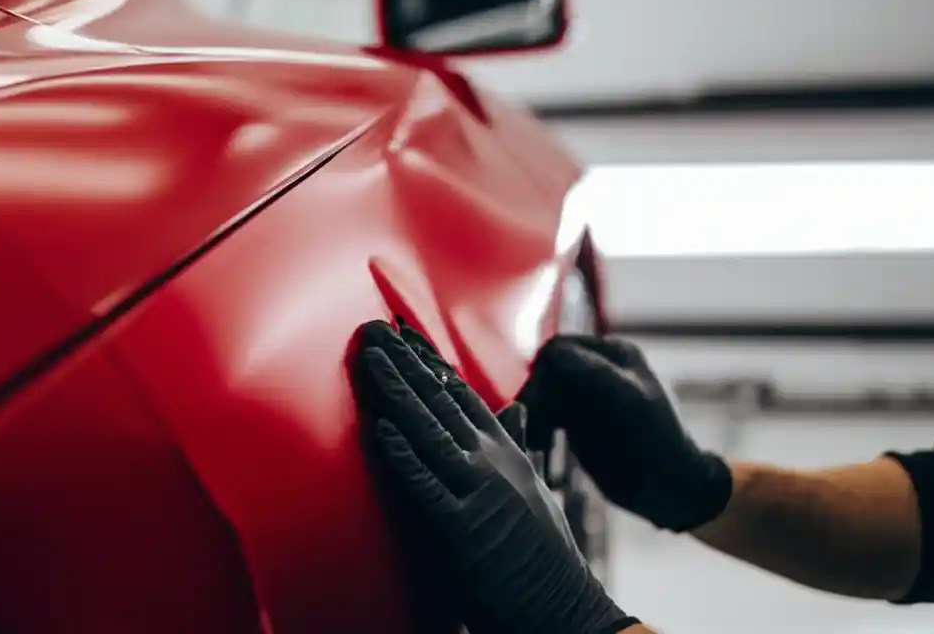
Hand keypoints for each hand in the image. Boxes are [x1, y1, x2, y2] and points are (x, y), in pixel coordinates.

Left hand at [355, 322, 632, 633]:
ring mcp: (479, 492)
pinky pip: (426, 485)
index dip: (429, 362)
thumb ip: (520, 444)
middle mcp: (494, 462)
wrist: (564, 609)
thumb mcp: (536, 489)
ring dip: (395, 391)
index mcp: (508, 452)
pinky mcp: (462, 528)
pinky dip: (403, 455)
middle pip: (441, 401)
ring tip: (369, 357)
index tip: (404, 332)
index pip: (462, 395)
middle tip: (374, 327)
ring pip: (429, 430)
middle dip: (404, 362)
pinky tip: (382, 429)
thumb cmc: (544, 555)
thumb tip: (517, 406)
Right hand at [531, 335, 731, 531]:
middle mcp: (597, 368)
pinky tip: (538, 444)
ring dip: (535, 413)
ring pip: (543, 393)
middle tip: (534, 429)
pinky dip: (538, 427)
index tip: (538, 403)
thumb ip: (595, 371)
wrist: (669, 486)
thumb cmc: (657, 439)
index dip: (546, 373)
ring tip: (534, 440)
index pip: (561, 349)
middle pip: (548, 371)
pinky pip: (546, 414)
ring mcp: (586, 395)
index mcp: (614, 354)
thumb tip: (554, 352)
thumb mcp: (630, 399)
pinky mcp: (577, 421)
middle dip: (537, 396)